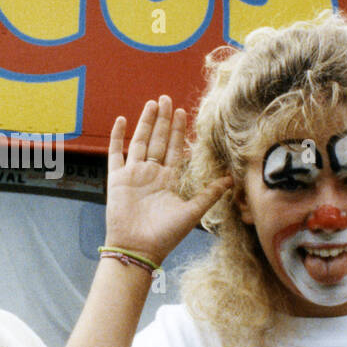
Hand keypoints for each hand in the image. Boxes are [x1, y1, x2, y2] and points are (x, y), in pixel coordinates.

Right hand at [106, 96, 230, 265]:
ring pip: (140, 141)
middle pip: (158, 140)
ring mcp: (133, 174)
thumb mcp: (192, 212)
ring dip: (146, 122)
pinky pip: (116, 153)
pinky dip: (118, 136)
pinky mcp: (117, 179)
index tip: (183, 112)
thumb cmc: (165, 235)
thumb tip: (231, 179)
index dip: (179, 130)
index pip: (175, 149)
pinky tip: (122, 119)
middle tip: (167, 98)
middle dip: (164, 120)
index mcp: (168, 180)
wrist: (138, 249)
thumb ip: (209, 193)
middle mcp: (151, 174)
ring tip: (152, 103)